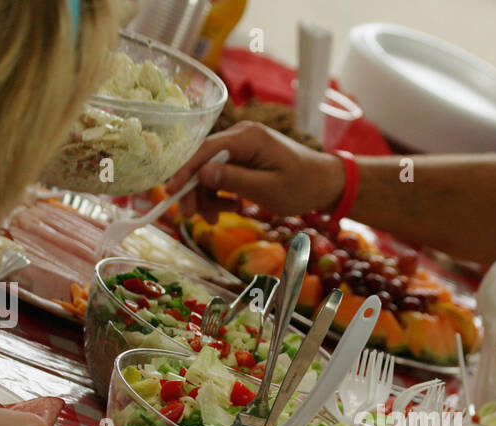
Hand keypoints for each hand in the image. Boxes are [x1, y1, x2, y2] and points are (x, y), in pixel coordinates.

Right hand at [169, 122, 345, 222]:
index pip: (205, 150)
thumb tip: (203, 174)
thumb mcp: (268, 189)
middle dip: (195, 190)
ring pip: (210, 170)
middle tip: (193, 217)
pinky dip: (220, 194)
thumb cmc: (302, 186)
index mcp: (247, 138)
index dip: (185, 171)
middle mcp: (241, 136)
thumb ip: (235, 180)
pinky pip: (222, 174)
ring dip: (208, 196)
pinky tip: (229, 209)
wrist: (324, 183)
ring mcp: (242, 146)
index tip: (171, 192)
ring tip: (215, 219)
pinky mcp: (244, 158)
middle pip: (204, 160)